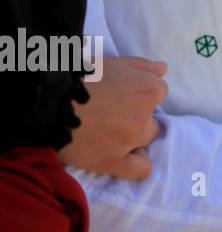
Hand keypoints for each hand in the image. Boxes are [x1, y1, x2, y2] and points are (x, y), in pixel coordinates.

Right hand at [58, 56, 166, 178]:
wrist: (48, 101)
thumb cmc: (82, 76)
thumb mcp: (114, 62)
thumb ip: (142, 66)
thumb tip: (163, 69)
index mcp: (149, 90)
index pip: (158, 92)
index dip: (139, 92)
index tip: (120, 93)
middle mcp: (144, 117)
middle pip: (151, 118)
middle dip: (136, 114)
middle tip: (111, 112)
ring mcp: (129, 141)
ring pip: (144, 139)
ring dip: (132, 135)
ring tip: (107, 130)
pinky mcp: (112, 161)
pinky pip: (139, 169)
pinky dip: (136, 163)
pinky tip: (124, 156)